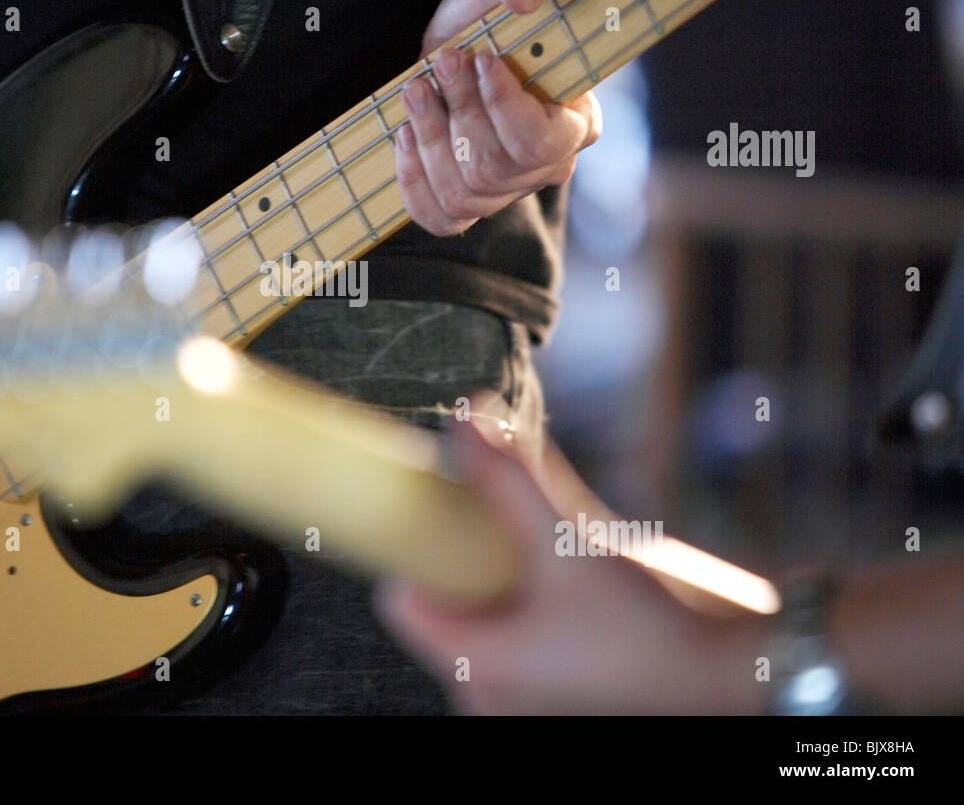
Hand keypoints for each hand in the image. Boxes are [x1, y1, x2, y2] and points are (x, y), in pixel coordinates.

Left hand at [376, 418, 769, 713]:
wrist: (726, 680)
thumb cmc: (647, 627)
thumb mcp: (568, 543)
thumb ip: (510, 481)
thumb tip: (464, 420)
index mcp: (477, 667)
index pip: (400, 603)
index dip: (418, 553)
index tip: (451, 521)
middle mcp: (487, 699)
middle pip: (445, 612)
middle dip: (471, 566)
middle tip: (508, 536)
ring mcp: (518, 708)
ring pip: (483, 629)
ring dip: (504, 588)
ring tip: (550, 566)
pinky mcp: (548, 706)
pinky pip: (515, 650)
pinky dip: (529, 615)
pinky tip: (568, 596)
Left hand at [395, 0, 601, 235]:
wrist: (470, 38)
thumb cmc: (498, 11)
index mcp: (577, 121)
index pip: (544, 143)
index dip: (504, 107)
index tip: (481, 59)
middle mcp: (548, 167)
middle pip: (494, 169)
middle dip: (458, 114)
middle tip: (442, 60)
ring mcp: (505, 191)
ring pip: (463, 195)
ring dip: (430, 142)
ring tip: (416, 92)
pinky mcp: (469, 202)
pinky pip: (440, 218)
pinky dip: (413, 182)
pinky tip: (406, 135)